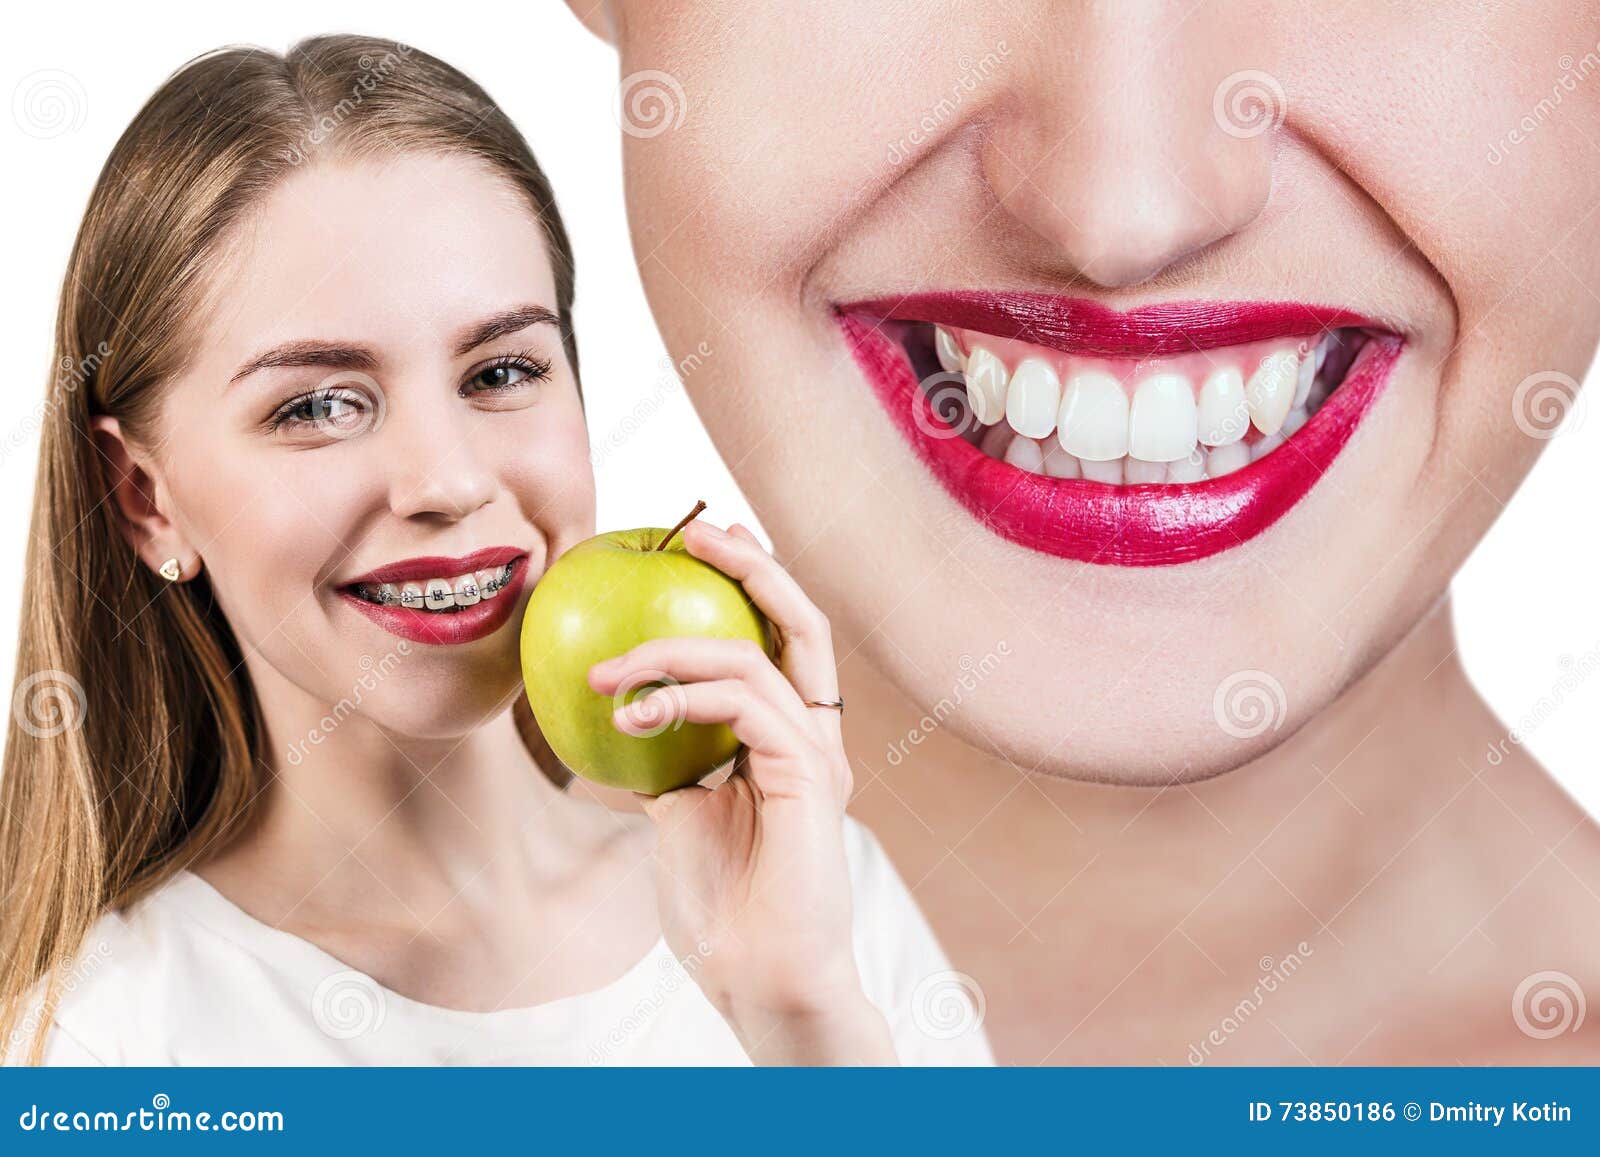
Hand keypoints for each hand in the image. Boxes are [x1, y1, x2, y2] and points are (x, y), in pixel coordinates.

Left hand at [585, 520, 895, 1064]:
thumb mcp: (681, 815)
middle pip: (802, 622)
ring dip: (672, 647)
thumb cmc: (723, 909)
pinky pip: (746, 704)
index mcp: (793, 743)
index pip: (784, 642)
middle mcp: (816, 739)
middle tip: (696, 533)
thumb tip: (624, 715)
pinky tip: (632, 715)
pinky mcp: (809, 777)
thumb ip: (671, 760)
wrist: (762, 979)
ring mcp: (818, 756)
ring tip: (607, 669)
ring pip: (757, 656)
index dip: (754, 582)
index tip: (701, 546)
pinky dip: (682, 696)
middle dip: (750, 565)